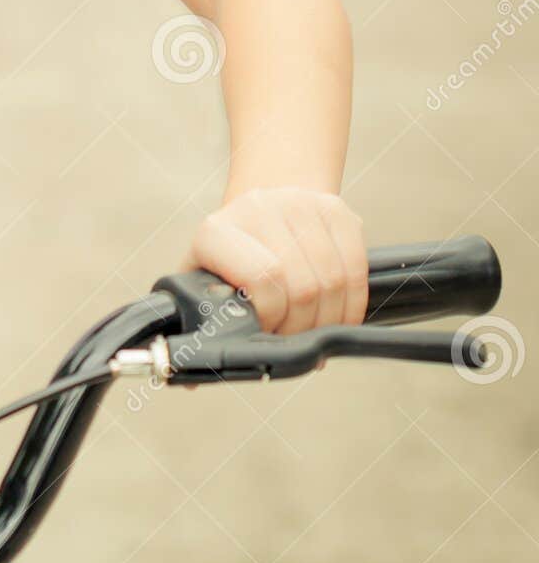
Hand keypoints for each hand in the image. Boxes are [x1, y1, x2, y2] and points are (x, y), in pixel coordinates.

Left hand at [184, 186, 367, 335]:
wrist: (256, 217)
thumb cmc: (228, 264)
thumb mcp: (205, 287)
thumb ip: (210, 317)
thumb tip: (212, 360)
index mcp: (216, 232)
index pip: (261, 279)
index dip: (272, 316)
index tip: (267, 330)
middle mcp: (256, 208)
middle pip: (303, 287)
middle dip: (304, 328)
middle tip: (294, 337)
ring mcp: (298, 202)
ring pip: (334, 280)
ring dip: (331, 319)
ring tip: (314, 328)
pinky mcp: (334, 207)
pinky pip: (357, 265)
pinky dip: (354, 302)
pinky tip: (338, 313)